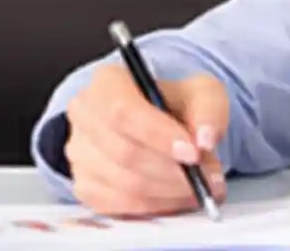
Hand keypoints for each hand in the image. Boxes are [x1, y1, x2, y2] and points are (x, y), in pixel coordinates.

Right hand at [65, 64, 229, 216]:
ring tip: (202, 185)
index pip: (124, 112)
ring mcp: (80, 154)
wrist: (160, 121)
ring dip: (170, 191)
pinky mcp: (85, 186)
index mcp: (108, 82)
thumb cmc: (177, 103)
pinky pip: (120, 205)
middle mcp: (85, 116)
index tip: (194, 153)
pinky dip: (157, 205)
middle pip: (125, 153)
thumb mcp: (202, 92)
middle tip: (208, 176)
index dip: (159, 136)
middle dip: (173, 171)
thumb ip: (209, 110)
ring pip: (124, 184)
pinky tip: (180, 196)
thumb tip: (206, 140)